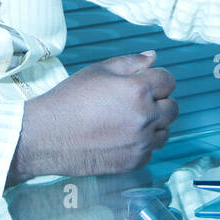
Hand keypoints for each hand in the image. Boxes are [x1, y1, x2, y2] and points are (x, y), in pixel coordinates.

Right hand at [6, 51, 178, 185]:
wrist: (46, 136)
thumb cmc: (70, 99)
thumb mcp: (98, 71)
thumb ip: (130, 62)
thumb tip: (153, 57)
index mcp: (138, 90)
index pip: (169, 81)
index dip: (157, 79)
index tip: (144, 83)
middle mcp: (145, 117)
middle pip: (172, 107)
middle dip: (159, 101)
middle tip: (134, 102)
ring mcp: (141, 143)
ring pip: (164, 131)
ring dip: (153, 124)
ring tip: (127, 121)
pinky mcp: (134, 162)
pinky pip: (151, 151)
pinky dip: (142, 144)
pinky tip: (121, 138)